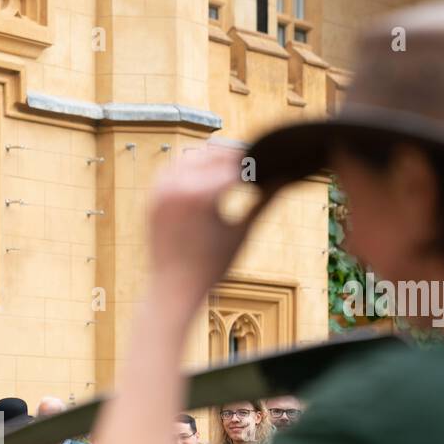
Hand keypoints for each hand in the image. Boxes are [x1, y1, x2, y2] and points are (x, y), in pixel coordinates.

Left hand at [147, 147, 269, 329]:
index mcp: (200, 195)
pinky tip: (214, 177)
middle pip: (216, 155)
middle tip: (259, 164)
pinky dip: (196, 170)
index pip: (237, 165)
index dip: (259, 163)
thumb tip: (289, 177)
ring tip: (238, 172)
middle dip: (237, 160)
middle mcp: (176, 186)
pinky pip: (177, 169)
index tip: (277, 161)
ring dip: (215, 160)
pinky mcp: (154, 194)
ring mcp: (161, 189)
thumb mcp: (242, 232)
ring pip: (195, 157)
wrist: (172, 288)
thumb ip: (265, 200)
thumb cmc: (211, 267)